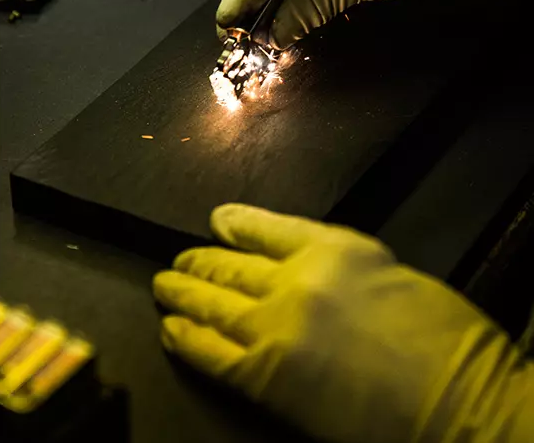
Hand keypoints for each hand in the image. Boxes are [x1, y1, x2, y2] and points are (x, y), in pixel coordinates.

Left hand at [154, 204, 533, 442]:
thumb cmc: (450, 350)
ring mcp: (274, 326)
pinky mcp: (263, 375)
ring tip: (165, 287)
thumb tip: (303, 269)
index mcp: (334, 248)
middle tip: (179, 261)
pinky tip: (173, 330)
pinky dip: (186, 337)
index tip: (217, 222)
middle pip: (229, 263)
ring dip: (182, 292)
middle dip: (198, 261)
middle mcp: (295, 279)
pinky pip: (209, 351)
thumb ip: (342, 266)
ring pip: (210, 301)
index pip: (265, 227)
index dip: (234, 224)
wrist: (463, 406)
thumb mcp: (394, 277)